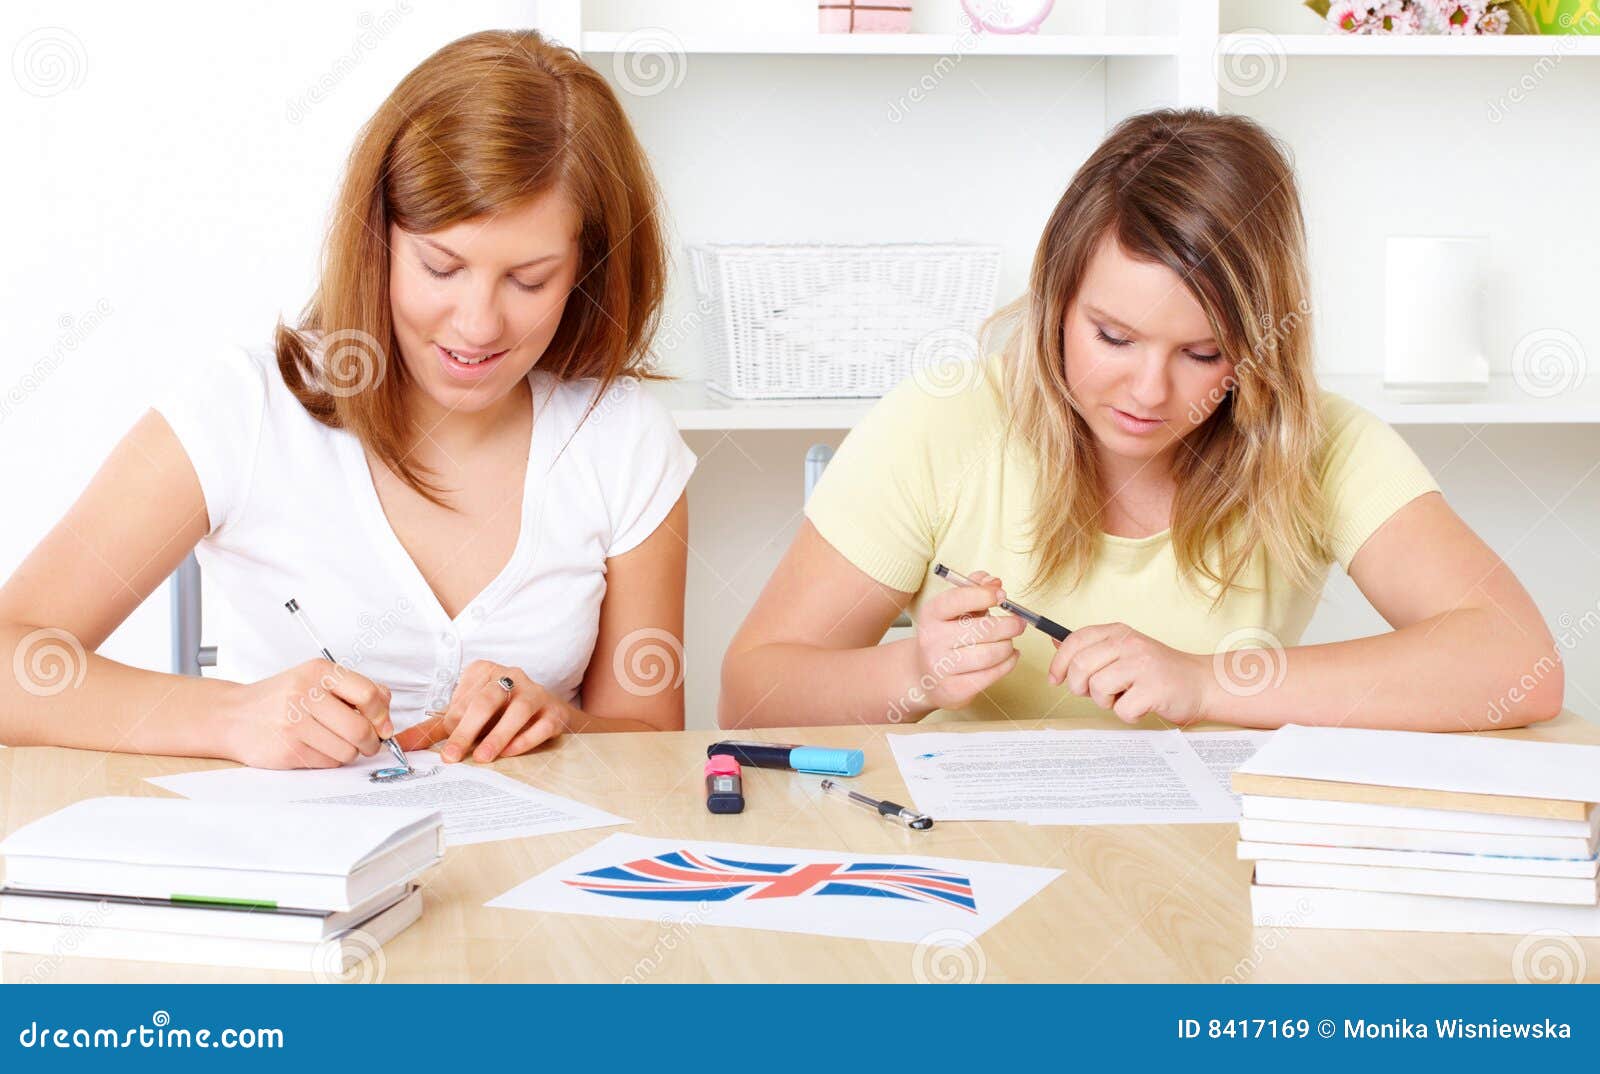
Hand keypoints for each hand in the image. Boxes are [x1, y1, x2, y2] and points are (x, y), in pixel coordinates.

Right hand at [223, 659, 391, 768]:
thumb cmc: (280, 698)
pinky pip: (327, 763)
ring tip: (336, 744)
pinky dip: (329, 761)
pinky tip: (315, 749)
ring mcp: (294, 723)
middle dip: (371, 742)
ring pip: (347, 751)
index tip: (383, 726)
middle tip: (368, 744)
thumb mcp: (314, 680)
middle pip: (360, 728)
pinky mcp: (287, 750)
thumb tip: (386, 714)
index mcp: (318, 671)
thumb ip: (354, 690)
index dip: (382, 715)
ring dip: (349, 753)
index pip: (369, 694)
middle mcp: (305, 694)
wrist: (232, 715)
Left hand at [394, 660, 568, 762]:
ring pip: (518, 709)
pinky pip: (541, 724)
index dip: (454, 725)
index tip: (444, 753)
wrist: (546, 715)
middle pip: (487, 701)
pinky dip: (525, 739)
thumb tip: (397, 744)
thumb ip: (433, 729)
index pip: (464, 699)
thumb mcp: (464, 717)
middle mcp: (510, 676)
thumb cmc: (498, 715)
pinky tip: (510, 752)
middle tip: (454, 757)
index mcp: (483, 672)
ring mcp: (535, 692)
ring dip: (499, 734)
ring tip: (483, 757)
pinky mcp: (553, 711)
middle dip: (468, 730)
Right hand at [905, 570, 1024, 711]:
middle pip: (982, 629)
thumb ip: (974, 590)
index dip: (984, 595)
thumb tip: (994, 581)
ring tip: (1009, 643)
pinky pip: (990, 675)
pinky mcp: (953, 690)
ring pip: (990, 655)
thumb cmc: (945, 638)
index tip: (1002, 595)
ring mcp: (941, 667)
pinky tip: (1009, 657)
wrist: (924, 676)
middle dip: (1009, 626)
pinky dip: (1007, 664)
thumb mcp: (954, 610)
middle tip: (1018, 624)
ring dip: (1008, 647)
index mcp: (931, 614)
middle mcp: (932, 640)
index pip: (958, 599)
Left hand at [1046, 622, 1210, 724]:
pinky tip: (1140, 706)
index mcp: (1118, 632)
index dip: (1059, 662)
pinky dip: (1127, 715)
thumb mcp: (1124, 651)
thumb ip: (1093, 648)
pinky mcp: (1153, 689)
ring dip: (1105, 701)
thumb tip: (1055, 641)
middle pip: (1081, 666)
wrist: (1201, 683)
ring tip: (1123, 697)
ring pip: (1097, 688)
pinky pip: (1121, 709)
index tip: (1056, 679)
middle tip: (1095, 694)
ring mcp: (1142, 665)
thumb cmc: (1158, 672)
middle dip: (1079, 687)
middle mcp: (1129, 644)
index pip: (1075, 640)